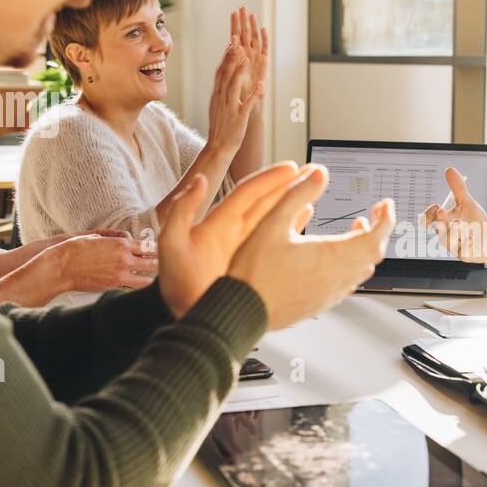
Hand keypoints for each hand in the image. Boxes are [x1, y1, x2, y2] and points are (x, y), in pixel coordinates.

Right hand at [51, 232, 157, 293]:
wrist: (60, 266)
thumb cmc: (76, 249)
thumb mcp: (99, 236)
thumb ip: (116, 238)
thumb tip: (128, 239)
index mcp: (122, 244)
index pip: (150, 247)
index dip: (158, 251)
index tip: (164, 253)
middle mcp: (124, 260)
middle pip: (153, 264)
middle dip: (160, 265)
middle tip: (168, 267)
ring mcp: (119, 275)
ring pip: (147, 279)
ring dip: (152, 279)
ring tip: (159, 280)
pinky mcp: (113, 287)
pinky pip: (133, 288)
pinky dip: (139, 287)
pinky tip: (143, 287)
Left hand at [158, 161, 301, 317]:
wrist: (188, 318)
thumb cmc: (175, 284)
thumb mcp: (172, 244)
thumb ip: (182, 212)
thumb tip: (199, 181)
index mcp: (219, 223)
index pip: (248, 193)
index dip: (269, 179)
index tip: (291, 169)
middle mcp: (236, 231)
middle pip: (268, 201)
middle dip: (289, 184)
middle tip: (312, 171)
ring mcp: (247, 248)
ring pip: (276, 218)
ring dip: (294, 202)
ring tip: (314, 189)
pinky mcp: (256, 264)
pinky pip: (277, 240)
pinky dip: (293, 226)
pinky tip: (305, 216)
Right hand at [206, 33, 264, 155]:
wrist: (218, 147)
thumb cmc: (221, 126)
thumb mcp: (217, 105)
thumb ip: (221, 90)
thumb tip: (223, 76)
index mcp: (216, 95)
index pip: (220, 72)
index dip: (226, 56)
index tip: (231, 42)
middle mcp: (221, 99)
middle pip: (225, 74)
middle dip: (231, 57)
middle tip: (236, 41)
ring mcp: (229, 108)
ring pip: (233, 87)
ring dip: (239, 72)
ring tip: (246, 58)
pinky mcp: (238, 118)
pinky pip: (246, 105)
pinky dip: (253, 94)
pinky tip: (261, 85)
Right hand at [228, 165, 395, 329]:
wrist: (241, 309)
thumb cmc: (253, 271)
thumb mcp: (271, 222)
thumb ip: (296, 195)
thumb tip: (318, 174)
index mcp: (331, 255)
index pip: (375, 235)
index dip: (386, 217)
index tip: (384, 205)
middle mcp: (337, 276)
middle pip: (374, 253)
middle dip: (377, 230)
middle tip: (371, 215)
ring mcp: (331, 293)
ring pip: (364, 270)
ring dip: (365, 248)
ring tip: (354, 232)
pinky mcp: (322, 303)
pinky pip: (349, 284)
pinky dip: (352, 266)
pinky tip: (336, 258)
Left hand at [229, 6, 267, 112]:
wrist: (247, 108)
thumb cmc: (236, 97)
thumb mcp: (229, 80)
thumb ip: (228, 64)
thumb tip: (228, 49)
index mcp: (237, 59)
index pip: (235, 39)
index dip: (234, 26)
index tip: (233, 13)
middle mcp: (247, 57)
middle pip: (245, 36)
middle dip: (243, 22)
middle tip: (242, 7)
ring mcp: (256, 60)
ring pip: (254, 40)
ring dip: (253, 27)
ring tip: (251, 13)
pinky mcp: (264, 64)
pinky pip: (264, 49)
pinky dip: (264, 39)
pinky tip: (263, 29)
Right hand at [420, 166, 486, 263]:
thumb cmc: (474, 222)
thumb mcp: (468, 203)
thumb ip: (458, 188)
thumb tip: (449, 169)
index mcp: (443, 221)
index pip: (429, 218)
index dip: (429, 214)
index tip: (437, 207)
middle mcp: (446, 234)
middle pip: (438, 228)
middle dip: (440, 220)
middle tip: (442, 211)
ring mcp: (455, 246)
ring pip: (449, 241)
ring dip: (454, 232)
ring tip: (461, 224)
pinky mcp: (465, 255)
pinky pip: (463, 253)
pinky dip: (466, 246)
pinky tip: (472, 239)